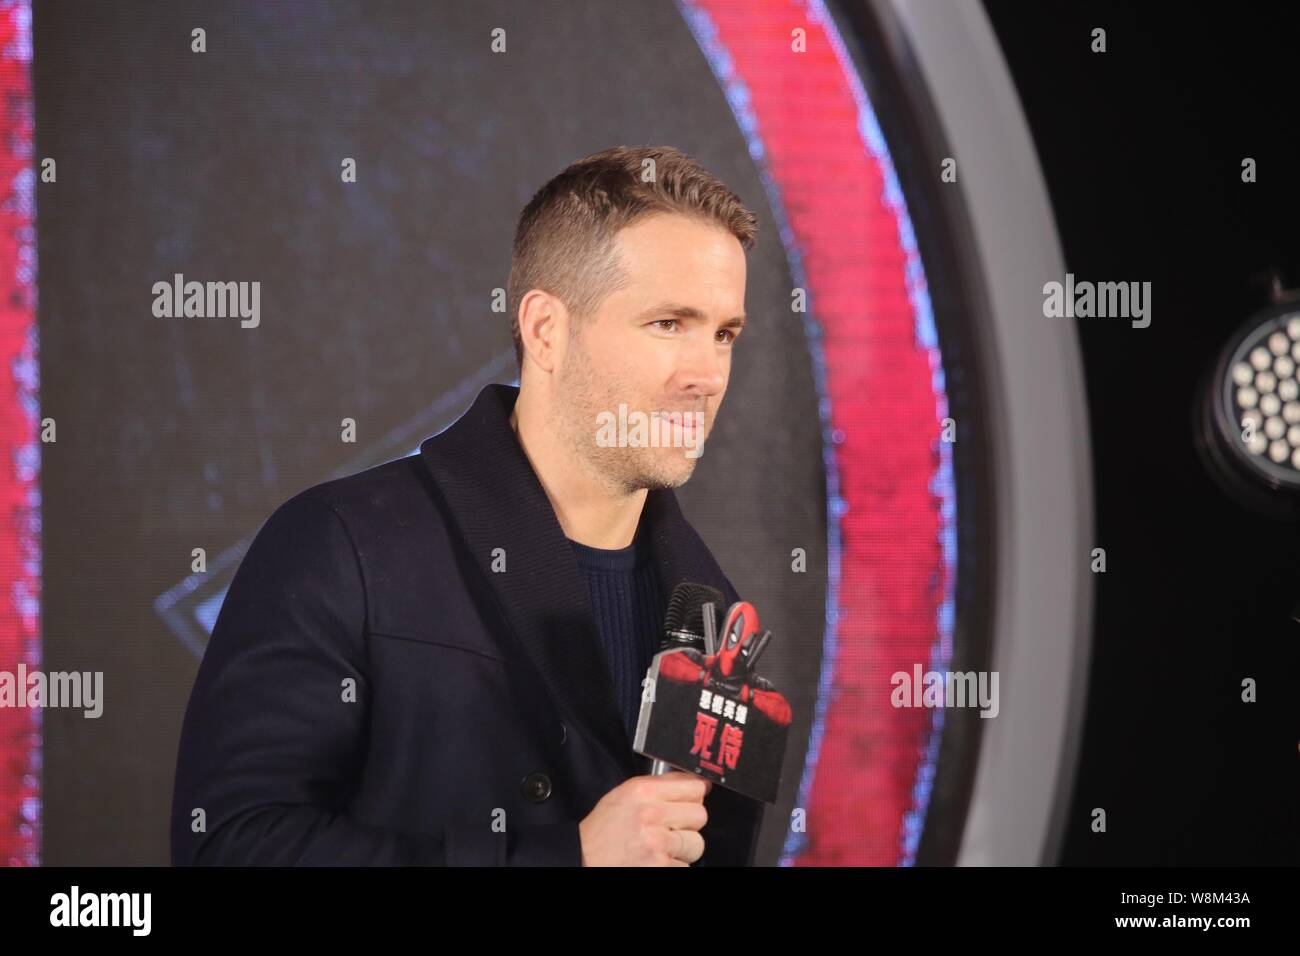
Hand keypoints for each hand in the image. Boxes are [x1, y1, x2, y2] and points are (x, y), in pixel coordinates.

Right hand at [578, 771, 712, 865]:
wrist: (583, 858)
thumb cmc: (602, 829)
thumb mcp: (623, 795)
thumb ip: (656, 786)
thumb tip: (689, 782)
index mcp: (643, 791)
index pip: (694, 785)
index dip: (696, 793)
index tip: (695, 798)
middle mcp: (652, 815)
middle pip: (700, 814)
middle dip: (689, 823)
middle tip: (673, 827)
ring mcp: (658, 844)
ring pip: (697, 843)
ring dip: (683, 848)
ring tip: (662, 847)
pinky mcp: (661, 867)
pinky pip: (685, 866)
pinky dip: (673, 866)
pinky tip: (656, 860)